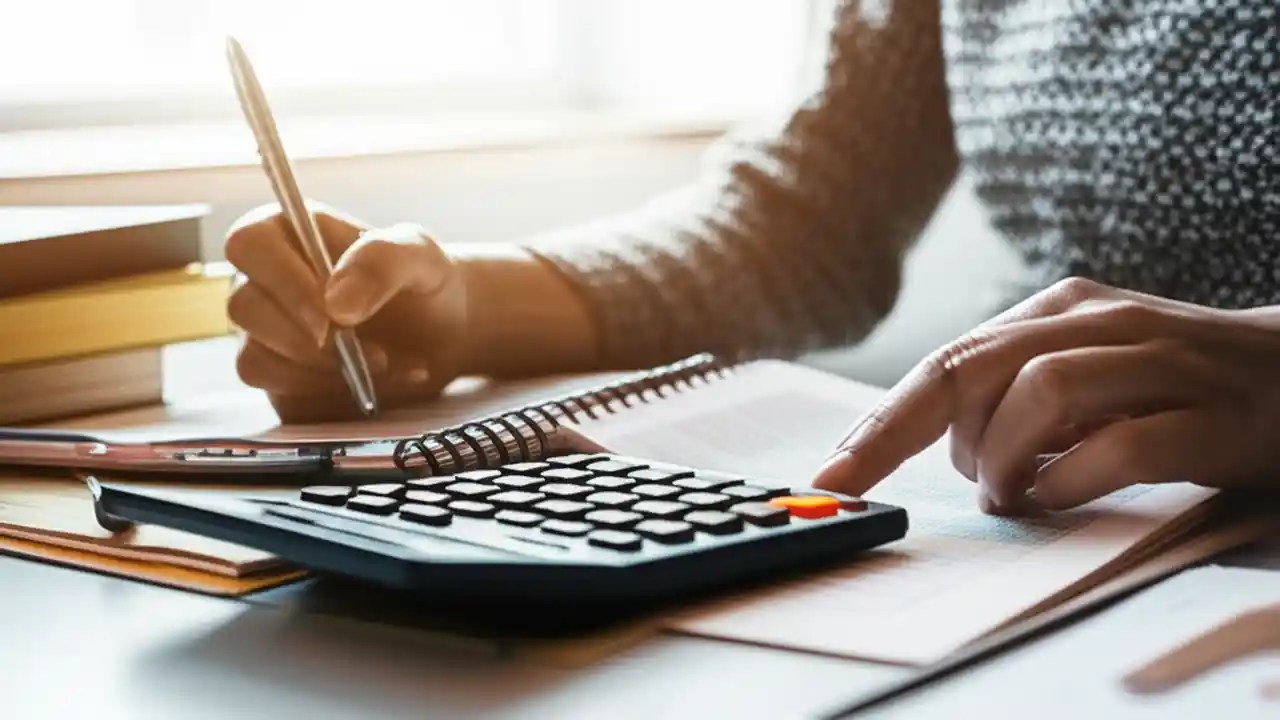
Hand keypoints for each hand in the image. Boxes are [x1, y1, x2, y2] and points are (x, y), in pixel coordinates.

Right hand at [224, 203, 469, 420]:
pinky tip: (373, 386)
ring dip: (322, 371)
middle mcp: (265, 283)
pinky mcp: (280, 381)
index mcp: (288, 234)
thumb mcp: (420, 255)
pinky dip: (329, 396)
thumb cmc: (425, 281)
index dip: (282, 280)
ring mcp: (267, 335)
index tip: (331, 313)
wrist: (444, 334)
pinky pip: (280, 395)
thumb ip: (382, 261)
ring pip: (255, 359)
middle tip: (371, 349)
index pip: (249, 244)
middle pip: (244, 308)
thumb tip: (335, 303)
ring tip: (384, 364)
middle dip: (308, 338)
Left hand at [813, 277, 1279, 511]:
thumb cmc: (1173, 384)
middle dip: (904, 437)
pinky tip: (1061, 496)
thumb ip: (1014, 397)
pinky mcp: (1208, 416)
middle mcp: (1099, 324)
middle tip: (894, 489)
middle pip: (972, 370)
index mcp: (1058, 312)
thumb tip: (938, 447)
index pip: (947, 363)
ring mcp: (1157, 364)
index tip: (831, 473)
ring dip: (1003, 460)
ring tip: (1010, 495)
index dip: (880, 423)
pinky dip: (1072, 480)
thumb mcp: (1084, 374)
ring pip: (1040, 394)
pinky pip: (1120, 445)